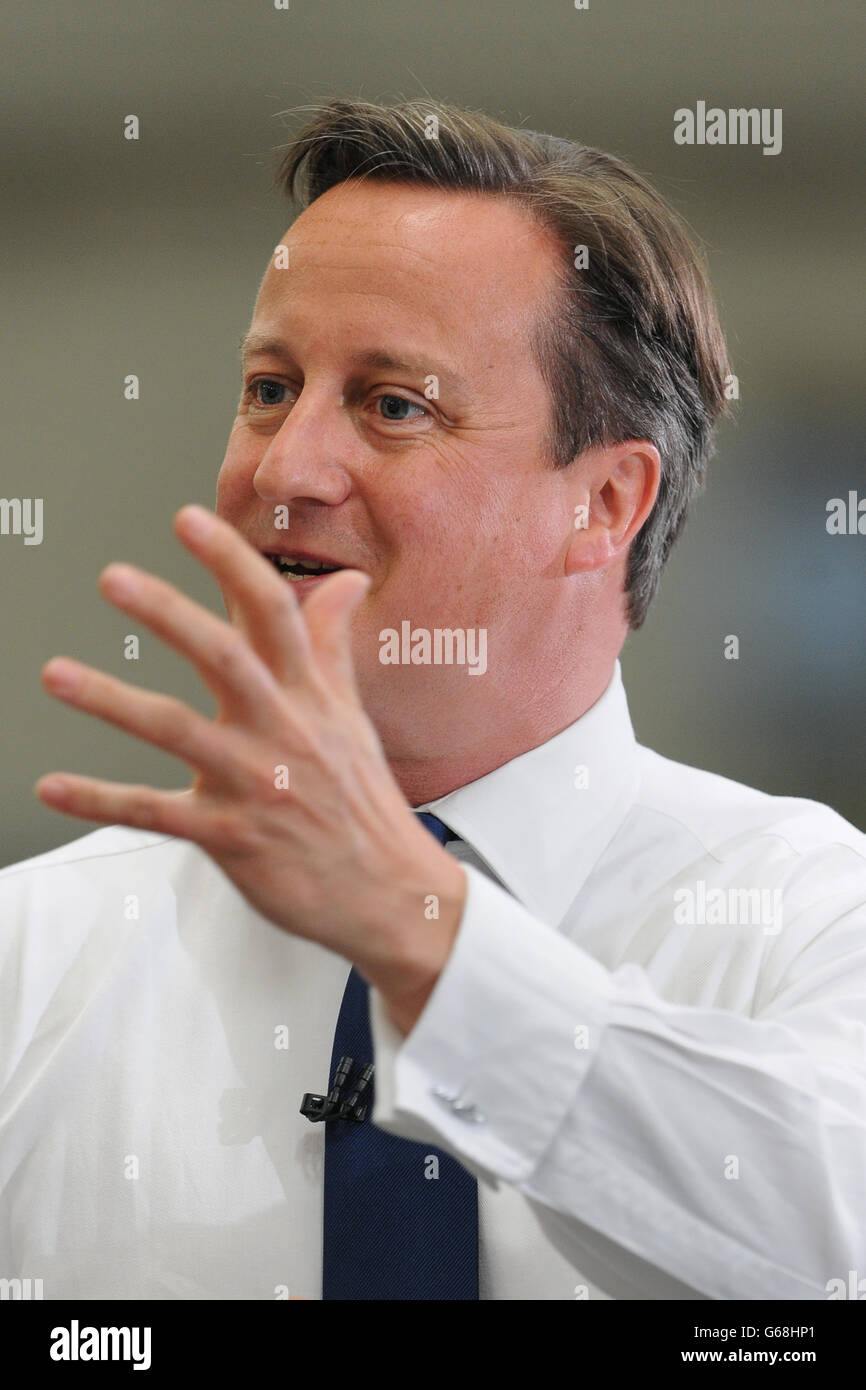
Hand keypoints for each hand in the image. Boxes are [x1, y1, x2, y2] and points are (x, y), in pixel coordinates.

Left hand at [35, 506, 466, 1023]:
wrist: (392, 893)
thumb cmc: (365, 802)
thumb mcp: (352, 715)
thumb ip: (332, 644)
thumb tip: (342, 582)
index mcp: (311, 695)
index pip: (275, 611)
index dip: (231, 562)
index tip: (189, 519)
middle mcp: (285, 730)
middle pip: (225, 657)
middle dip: (168, 614)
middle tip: (114, 578)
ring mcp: (258, 784)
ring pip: (179, 732)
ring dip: (112, 701)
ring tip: (56, 674)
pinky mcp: (233, 838)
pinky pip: (157, 813)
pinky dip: (102, 799)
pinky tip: (54, 786)